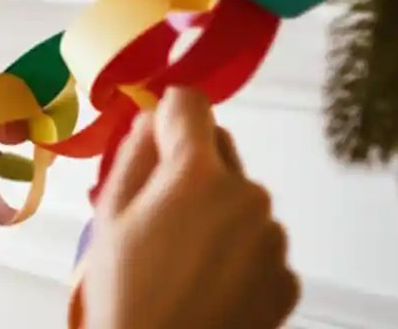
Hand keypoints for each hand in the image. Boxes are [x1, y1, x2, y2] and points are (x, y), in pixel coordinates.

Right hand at [82, 89, 299, 328]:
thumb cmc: (122, 294)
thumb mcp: (109, 218)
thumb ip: (133, 154)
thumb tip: (152, 117)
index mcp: (199, 173)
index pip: (192, 104)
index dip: (168, 117)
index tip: (153, 143)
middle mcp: (250, 195)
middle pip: (220, 151)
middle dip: (192, 169)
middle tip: (159, 217)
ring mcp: (275, 240)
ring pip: (242, 201)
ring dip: (218, 215)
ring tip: (183, 261)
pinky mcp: (288, 280)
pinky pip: (260, 246)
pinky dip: (239, 257)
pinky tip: (209, 287)